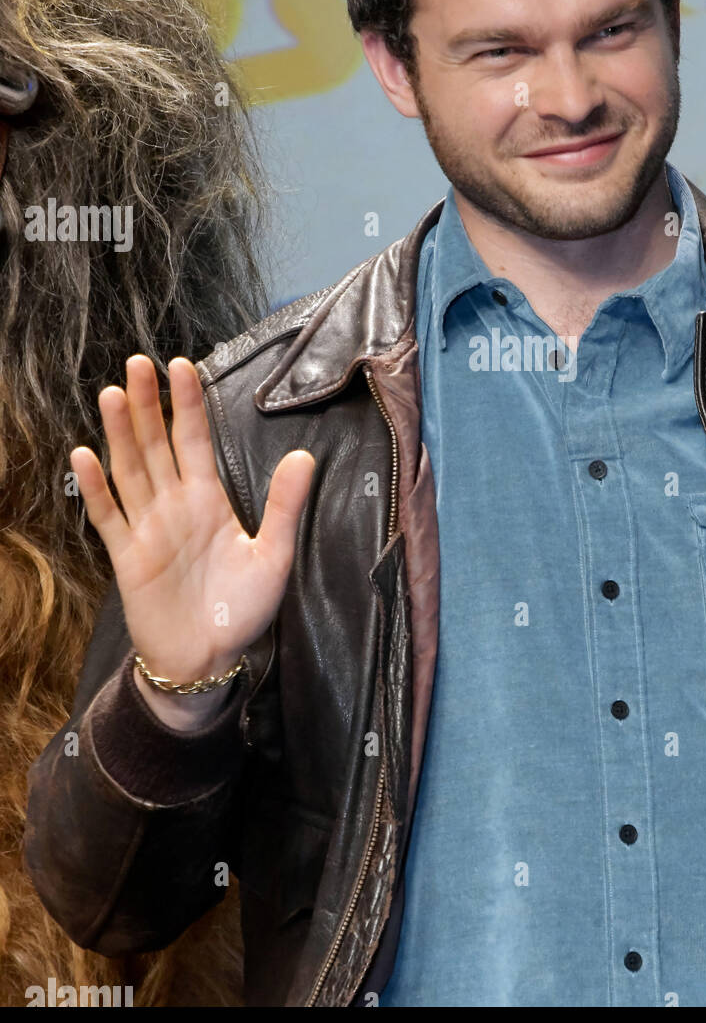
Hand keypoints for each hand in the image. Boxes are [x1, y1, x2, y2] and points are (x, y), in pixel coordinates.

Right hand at [72, 355, 313, 725]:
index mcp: (210, 501)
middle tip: (138, 362)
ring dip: (121, 434)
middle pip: (157, 445)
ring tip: (113, 394)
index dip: (189, 404)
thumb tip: (305, 457)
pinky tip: (85, 456)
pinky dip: (95, 488)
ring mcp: (148, 529)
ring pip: (130, 471)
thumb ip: (284, 506)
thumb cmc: (242, 610)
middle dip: (149, 404)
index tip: (183, 365)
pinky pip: (108, 517)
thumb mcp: (274, 555)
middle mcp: (175, 507)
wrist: (209, 660)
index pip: (196, 441)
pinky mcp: (127, 557)